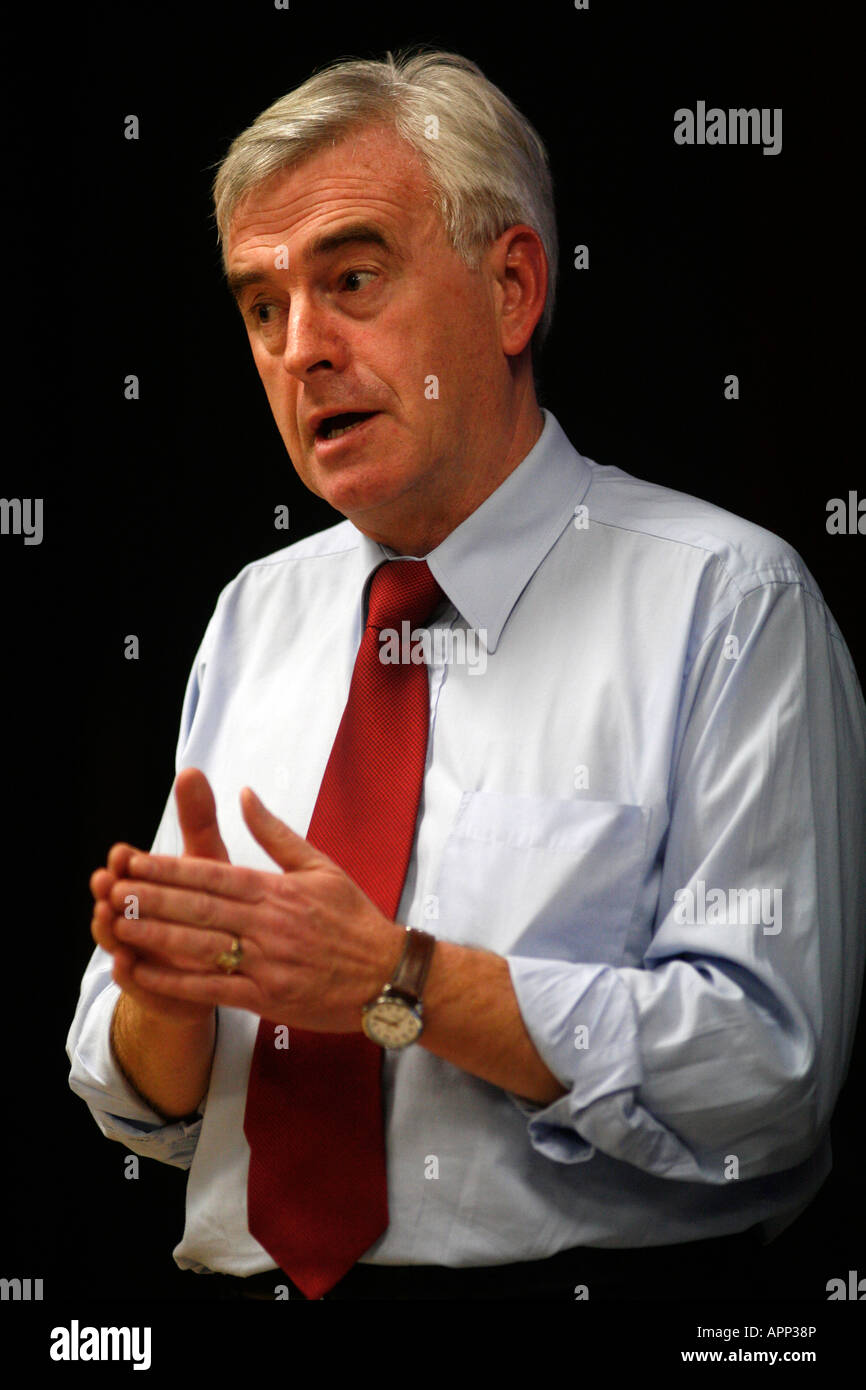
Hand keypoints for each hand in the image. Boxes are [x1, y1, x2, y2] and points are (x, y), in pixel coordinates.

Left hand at [107, 782, 404, 1030]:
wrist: (389, 976)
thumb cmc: (355, 919)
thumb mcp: (321, 866)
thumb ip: (277, 834)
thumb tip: (244, 794)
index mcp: (278, 890)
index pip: (213, 875)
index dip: (168, 869)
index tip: (134, 861)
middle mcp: (269, 925)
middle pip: (198, 909)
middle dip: (150, 898)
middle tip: (111, 889)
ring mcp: (267, 963)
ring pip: (200, 947)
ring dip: (154, 936)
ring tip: (116, 924)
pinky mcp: (268, 999)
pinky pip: (213, 989)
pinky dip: (176, 982)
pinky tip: (145, 973)